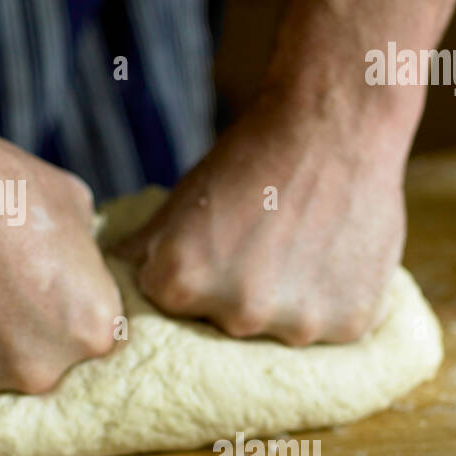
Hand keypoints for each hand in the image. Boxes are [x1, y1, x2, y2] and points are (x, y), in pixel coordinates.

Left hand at [114, 82, 409, 344]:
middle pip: (227, 325)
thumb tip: (106, 283)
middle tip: (262, 243)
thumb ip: (138, 251)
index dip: (193, 276)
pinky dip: (332, 302)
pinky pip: (331, 329)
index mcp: (180, 287)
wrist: (335, 124)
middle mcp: (237, 316)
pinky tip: (332, 256)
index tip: (218, 246)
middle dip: (238, 294)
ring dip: (287, 303)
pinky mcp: (350, 324)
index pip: (172, 308)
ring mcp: (297, 326)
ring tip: (300, 246)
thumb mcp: (179, 202)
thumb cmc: (250, 158)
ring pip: (281, 331)